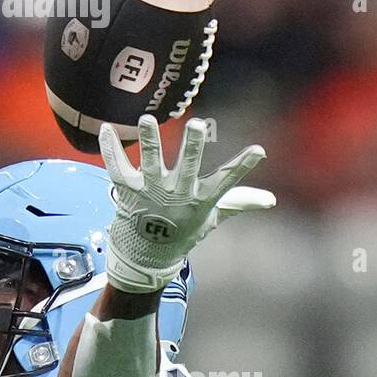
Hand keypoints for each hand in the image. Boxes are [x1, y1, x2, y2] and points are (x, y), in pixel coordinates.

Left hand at [99, 114, 276, 292]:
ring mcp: (150, 191)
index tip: (257, 151)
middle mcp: (175, 194)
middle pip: (187, 167)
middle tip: (197, 125)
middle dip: (192, 147)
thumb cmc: (182, 232)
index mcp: (199, 200)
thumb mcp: (212, 218)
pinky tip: (106, 128)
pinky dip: (110, 149)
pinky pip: (117, 167)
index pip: (225, 182)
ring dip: (150, 140)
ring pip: (150, 163)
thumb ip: (239, 202)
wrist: (145, 257)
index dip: (242, 167)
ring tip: (148, 119)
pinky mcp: (128, 191)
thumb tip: (270, 199)